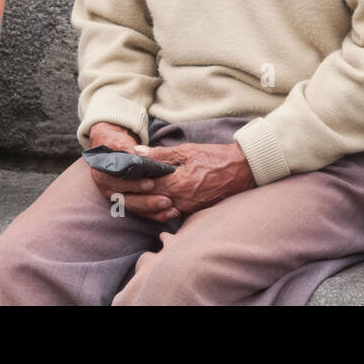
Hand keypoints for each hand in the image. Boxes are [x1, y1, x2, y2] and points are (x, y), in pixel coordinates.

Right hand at [84, 121, 165, 217]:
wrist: (112, 147)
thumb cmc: (116, 143)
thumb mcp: (118, 142)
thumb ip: (125, 148)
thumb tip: (135, 155)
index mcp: (103, 174)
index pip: (119, 182)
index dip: (134, 184)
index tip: (151, 184)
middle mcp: (108, 188)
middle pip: (126, 199)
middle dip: (146, 201)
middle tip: (166, 200)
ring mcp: (116, 197)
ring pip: (134, 207)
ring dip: (152, 210)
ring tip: (171, 208)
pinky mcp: (127, 201)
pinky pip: (140, 211)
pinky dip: (154, 214)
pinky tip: (170, 213)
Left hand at [130, 142, 255, 221]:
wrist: (242, 170)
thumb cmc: (215, 157)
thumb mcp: (188, 150)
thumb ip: (161, 154)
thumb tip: (137, 153)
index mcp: (179, 183)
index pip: (147, 186)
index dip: (132, 183)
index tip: (121, 177)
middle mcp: (182, 200)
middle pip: (150, 202)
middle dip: (135, 196)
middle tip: (121, 189)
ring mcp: (188, 208)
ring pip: (159, 210)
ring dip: (146, 204)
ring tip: (134, 195)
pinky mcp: (194, 211)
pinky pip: (172, 213)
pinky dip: (160, 208)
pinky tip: (153, 200)